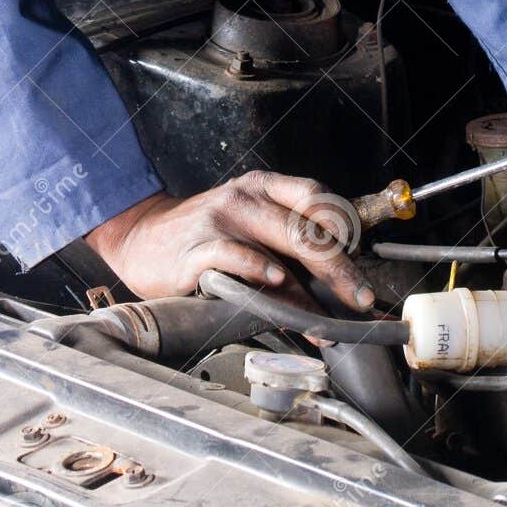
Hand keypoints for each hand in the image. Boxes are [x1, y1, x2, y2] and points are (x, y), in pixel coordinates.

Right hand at [84, 171, 373, 308]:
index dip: (346, 228)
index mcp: (263, 187)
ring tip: (324, 319)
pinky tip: (275, 284)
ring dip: (308, 289)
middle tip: (359, 297)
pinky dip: (258, 270)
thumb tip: (336, 283)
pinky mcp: (197, 246)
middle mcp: (246, 197)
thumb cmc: (205, 235)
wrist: (142, 236)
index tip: (364, 262)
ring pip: (279, 245)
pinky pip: (235, 256)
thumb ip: (287, 245)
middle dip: (340, 267)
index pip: (317, 196)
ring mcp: (221, 219)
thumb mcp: (249, 226)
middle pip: (306, 228)